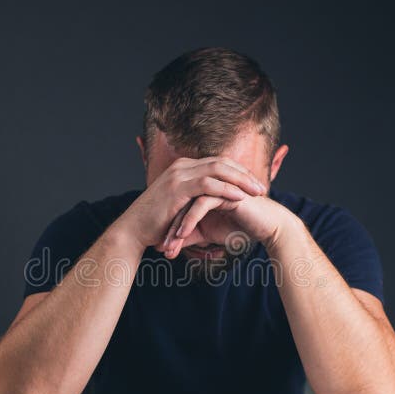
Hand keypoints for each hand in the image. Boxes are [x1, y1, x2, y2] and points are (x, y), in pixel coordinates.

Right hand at [115, 156, 267, 251]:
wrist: (132, 230)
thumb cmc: (155, 224)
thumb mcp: (179, 207)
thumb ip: (195, 200)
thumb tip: (213, 206)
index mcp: (183, 168)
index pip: (217, 162)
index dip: (238, 172)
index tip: (254, 184)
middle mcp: (181, 167)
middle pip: (221, 162)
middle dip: (245, 174)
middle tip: (262, 187)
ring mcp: (179, 175)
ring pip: (218, 170)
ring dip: (241, 180)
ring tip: (257, 192)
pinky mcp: (177, 188)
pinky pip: (208, 184)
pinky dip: (226, 189)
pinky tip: (240, 198)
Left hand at [160, 170, 295, 258]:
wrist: (267, 227)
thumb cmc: (240, 228)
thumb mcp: (207, 235)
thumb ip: (189, 236)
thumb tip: (169, 247)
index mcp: (202, 190)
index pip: (177, 206)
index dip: (167, 227)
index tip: (160, 247)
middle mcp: (207, 184)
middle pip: (179, 204)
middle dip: (168, 228)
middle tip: (160, 248)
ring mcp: (217, 185)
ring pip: (188, 203)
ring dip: (177, 225)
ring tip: (169, 245)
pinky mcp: (226, 191)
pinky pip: (202, 204)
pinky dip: (190, 220)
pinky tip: (183, 235)